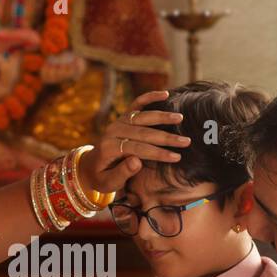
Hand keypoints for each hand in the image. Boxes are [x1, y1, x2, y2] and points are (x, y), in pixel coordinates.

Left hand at [77, 90, 193, 195]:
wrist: (90, 166)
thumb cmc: (102, 177)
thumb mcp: (108, 183)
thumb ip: (122, 173)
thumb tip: (137, 161)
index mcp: (108, 148)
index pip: (137, 149)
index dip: (158, 153)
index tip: (177, 157)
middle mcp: (113, 131)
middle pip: (143, 132)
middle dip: (166, 137)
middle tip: (186, 141)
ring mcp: (118, 122)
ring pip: (142, 117)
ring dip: (162, 116)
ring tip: (180, 118)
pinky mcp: (123, 117)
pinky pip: (136, 104)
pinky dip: (150, 97)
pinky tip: (165, 93)